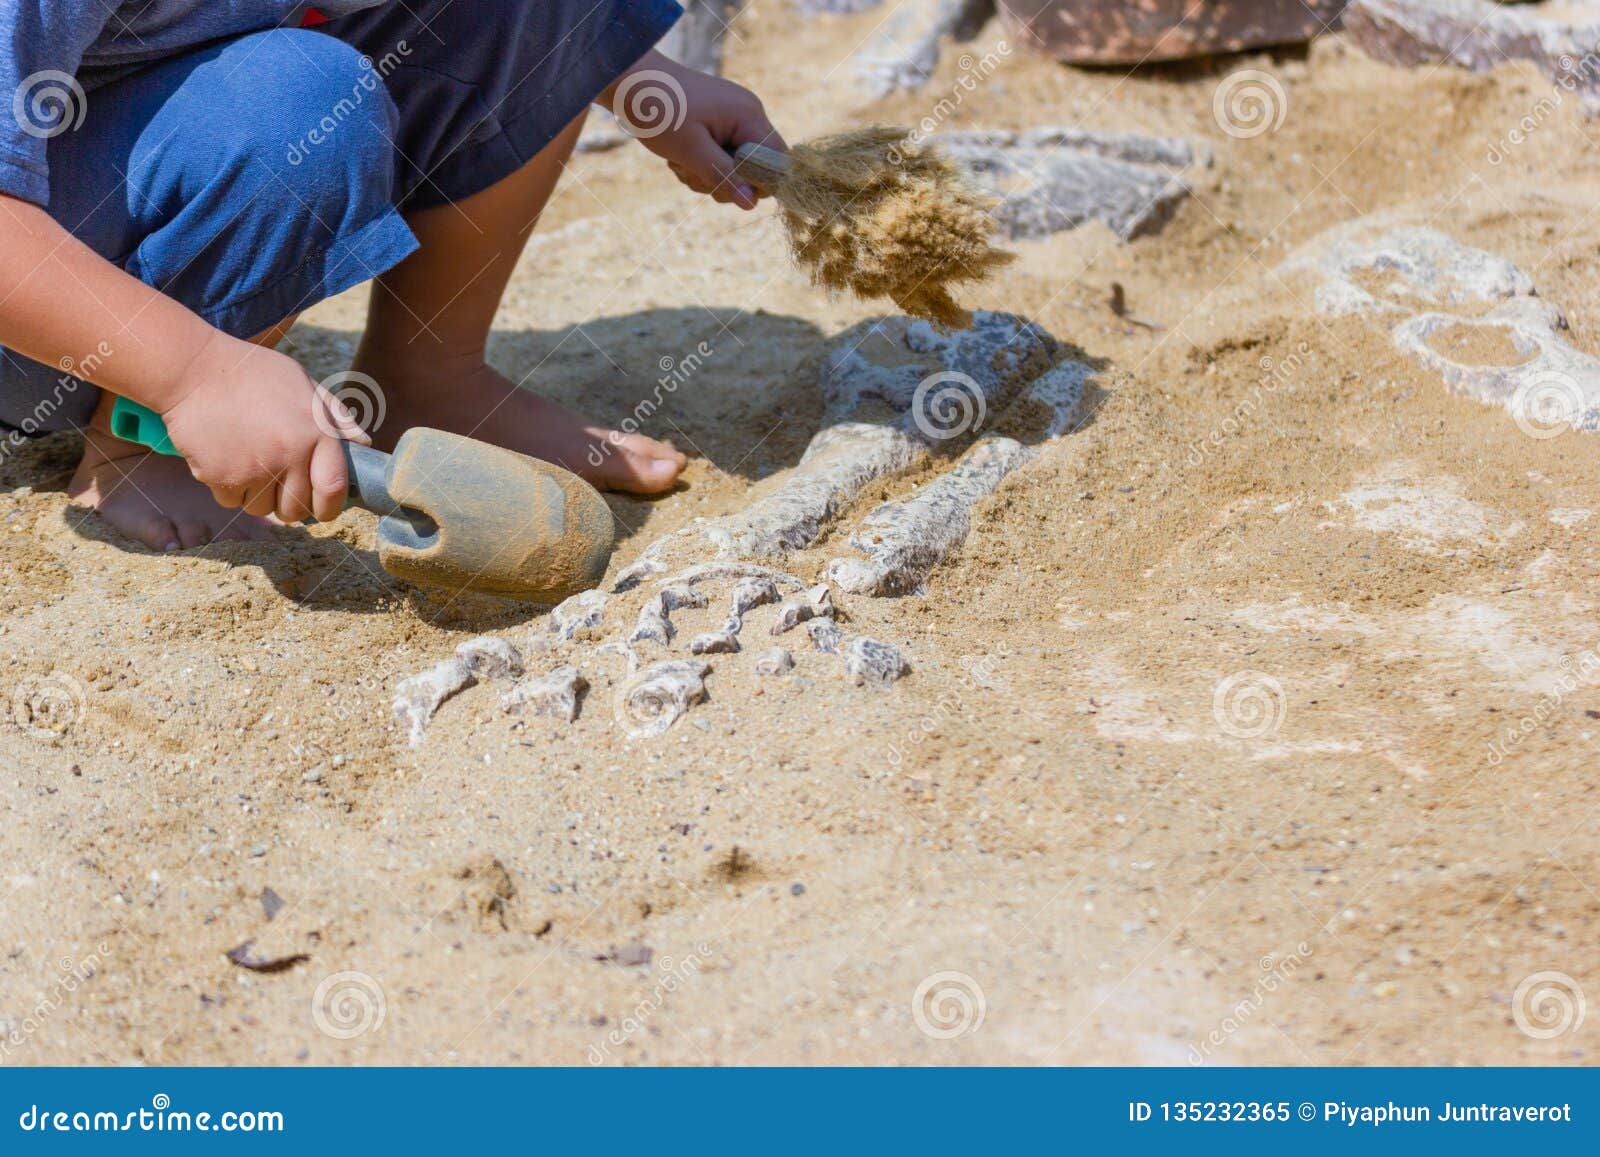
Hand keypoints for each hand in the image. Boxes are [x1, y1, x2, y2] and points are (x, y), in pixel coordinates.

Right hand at [161, 331, 369, 522]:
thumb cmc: (252, 373)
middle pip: (297, 509)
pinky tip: (227, 459)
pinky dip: (230, 489)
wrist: (192, 369)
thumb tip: (364, 444)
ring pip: (263, 509)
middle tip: (281, 487)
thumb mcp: (303, 382)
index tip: (323, 508)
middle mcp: (289, 455)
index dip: (330, 507)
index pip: (333, 490)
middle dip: (291, 505)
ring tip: (251, 464)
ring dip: (259, 496)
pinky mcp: (220, 477)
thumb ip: (336, 416)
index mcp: (316, 433)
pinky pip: (233, 502)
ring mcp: (254, 468)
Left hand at [603, 51, 785, 209]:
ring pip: (738, 165)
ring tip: (683, 162)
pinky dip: (704, 164)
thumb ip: (723, 176)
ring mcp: (735, 117)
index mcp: (749, 115)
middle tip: (696, 172)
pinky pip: (723, 155)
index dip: (758, 183)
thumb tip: (751, 204)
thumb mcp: (690, 151)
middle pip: (758, 167)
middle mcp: (748, 113)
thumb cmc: (659, 111)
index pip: (777, 161)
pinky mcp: (720, 122)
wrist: (630, 79)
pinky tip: (682, 156)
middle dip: (728, 180)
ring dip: (711, 174)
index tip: (725, 185)